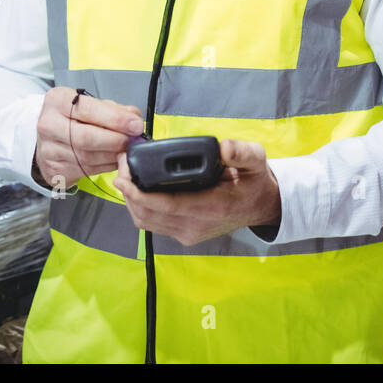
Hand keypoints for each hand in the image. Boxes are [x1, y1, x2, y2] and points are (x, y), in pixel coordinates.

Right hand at [34, 87, 141, 189]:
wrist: (47, 137)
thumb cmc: (72, 117)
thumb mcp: (90, 104)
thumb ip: (113, 109)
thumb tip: (134, 120)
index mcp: (58, 101)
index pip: (89, 110)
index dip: (116, 119)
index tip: (136, 125)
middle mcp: (49, 125)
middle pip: (87, 138)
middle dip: (116, 140)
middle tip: (133, 140)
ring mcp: (49, 150)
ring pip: (88, 157)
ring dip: (114, 155)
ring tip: (126, 150)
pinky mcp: (54, 169)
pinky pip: (87, 170)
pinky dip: (106, 166)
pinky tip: (114, 159)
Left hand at [112, 139, 281, 246]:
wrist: (261, 207)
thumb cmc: (254, 181)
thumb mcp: (256, 161)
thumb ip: (242, 152)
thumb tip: (223, 148)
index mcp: (211, 207)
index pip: (165, 204)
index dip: (137, 192)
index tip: (124, 173)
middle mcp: (195, 225)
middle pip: (148, 214)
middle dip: (127, 191)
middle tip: (121, 165)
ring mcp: (188, 233)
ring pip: (146, 221)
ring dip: (130, 201)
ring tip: (125, 175)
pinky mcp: (184, 235)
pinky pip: (152, 224)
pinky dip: (140, 208)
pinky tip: (136, 190)